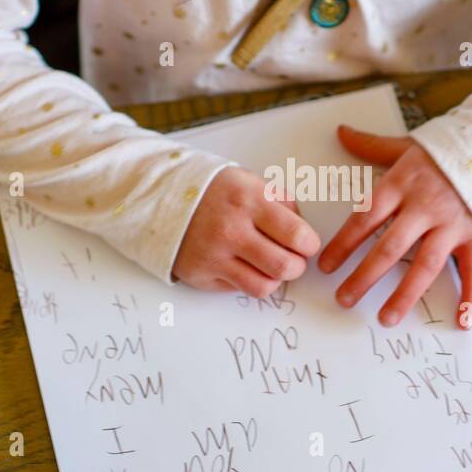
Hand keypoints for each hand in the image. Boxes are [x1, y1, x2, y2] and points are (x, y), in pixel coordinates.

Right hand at [173, 166, 320, 297]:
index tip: (306, 244)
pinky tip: (244, 265)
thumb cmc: (216, 191)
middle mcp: (231, 230)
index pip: (297, 235)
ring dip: (274, 279)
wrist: (162, 198)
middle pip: (284, 266)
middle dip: (297, 266)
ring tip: (270, 265)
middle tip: (293, 259)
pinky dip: (248, 281)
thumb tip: (304, 232)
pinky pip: (238, 289)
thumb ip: (280, 203)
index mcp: (249, 200)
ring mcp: (214, 255)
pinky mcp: (201, 275)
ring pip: (264, 286)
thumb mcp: (250, 182)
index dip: (309, 244)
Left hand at [318, 125, 471, 328]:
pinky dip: (470, 297)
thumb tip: (341, 131)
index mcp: (403, 184)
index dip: (344, 243)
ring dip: (405, 295)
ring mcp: (452, 224)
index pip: (366, 218)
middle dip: (365, 277)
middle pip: (390, 248)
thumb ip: (371, 146)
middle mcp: (426, 207)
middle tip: (344, 300)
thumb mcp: (406, 145)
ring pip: (425, 265)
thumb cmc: (445, 151)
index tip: (326, 266)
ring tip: (386, 319)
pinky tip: (461, 322)